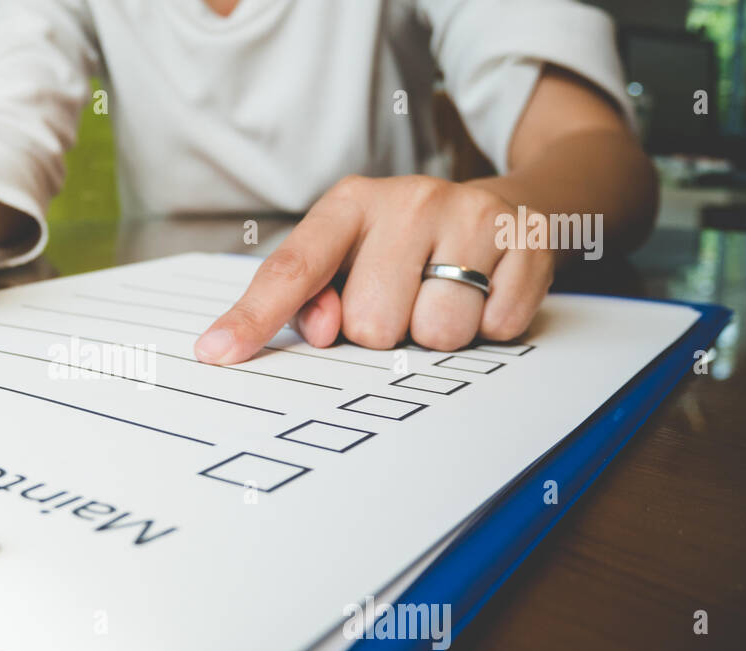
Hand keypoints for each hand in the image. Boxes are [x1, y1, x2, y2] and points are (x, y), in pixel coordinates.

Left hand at [194, 175, 554, 362]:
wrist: (504, 207)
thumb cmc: (405, 247)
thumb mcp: (350, 256)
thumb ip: (311, 296)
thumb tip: (319, 330)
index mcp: (349, 204)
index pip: (293, 268)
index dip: (255, 317)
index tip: (218, 354)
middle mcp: (408, 200)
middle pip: (371, 324)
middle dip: (386, 331)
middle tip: (405, 300)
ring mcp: (471, 214)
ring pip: (438, 333)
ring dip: (439, 334)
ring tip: (445, 297)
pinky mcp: (527, 240)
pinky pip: (497, 327)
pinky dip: (492, 326)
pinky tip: (485, 293)